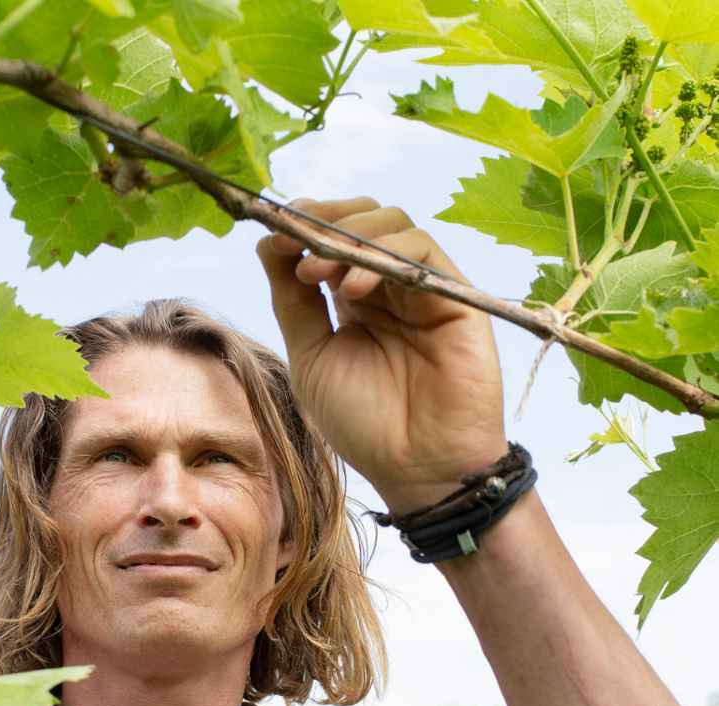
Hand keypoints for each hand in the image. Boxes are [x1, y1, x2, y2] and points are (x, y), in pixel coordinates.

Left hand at [256, 196, 507, 513]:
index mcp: (354, 302)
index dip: (302, 226)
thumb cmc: (363, 424)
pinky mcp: (454, 297)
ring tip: (316, 270)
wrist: (415, 468)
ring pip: (393, 224)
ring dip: (348, 236)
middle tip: (292, 238)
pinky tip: (350, 290)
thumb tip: (267, 244)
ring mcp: (423, 289)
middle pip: (363, 219)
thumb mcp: (311, 358)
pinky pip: (423, 250)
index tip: (270, 231)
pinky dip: (383, 255)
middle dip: (323, 220)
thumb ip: (293, 303)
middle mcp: (390, 289)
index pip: (332, 239)